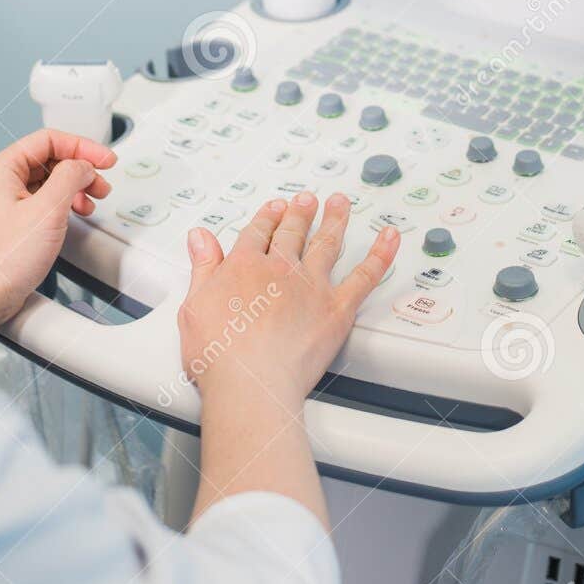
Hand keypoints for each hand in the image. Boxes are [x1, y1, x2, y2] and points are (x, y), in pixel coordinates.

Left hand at [0, 130, 116, 325]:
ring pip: (43, 181)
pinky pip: (36, 201)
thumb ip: (70, 177)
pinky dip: (59, 204)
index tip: (105, 159)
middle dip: (79, 170)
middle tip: (100, 184)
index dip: (82, 147)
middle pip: (47, 160)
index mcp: (0, 169)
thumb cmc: (2, 261)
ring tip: (90, 203)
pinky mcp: (3, 222)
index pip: (48, 140)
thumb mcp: (47, 211)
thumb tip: (83, 165)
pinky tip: (71, 216)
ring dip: (72, 188)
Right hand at [178, 191, 398, 412]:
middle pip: (292, 231)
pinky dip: (380, 254)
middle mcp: (280, 268)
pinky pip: (365, 276)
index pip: (257, 232)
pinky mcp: (337, 308)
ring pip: (326, 242)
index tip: (273, 208)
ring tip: (340, 204)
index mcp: (244, 266)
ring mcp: (311, 285)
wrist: (251, 382)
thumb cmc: (220, 355)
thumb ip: (203, 267)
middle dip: (299, 212)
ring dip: (334, 219)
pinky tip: (389, 238)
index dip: (266, 218)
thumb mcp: (194, 306)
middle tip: (306, 200)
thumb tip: (200, 238)